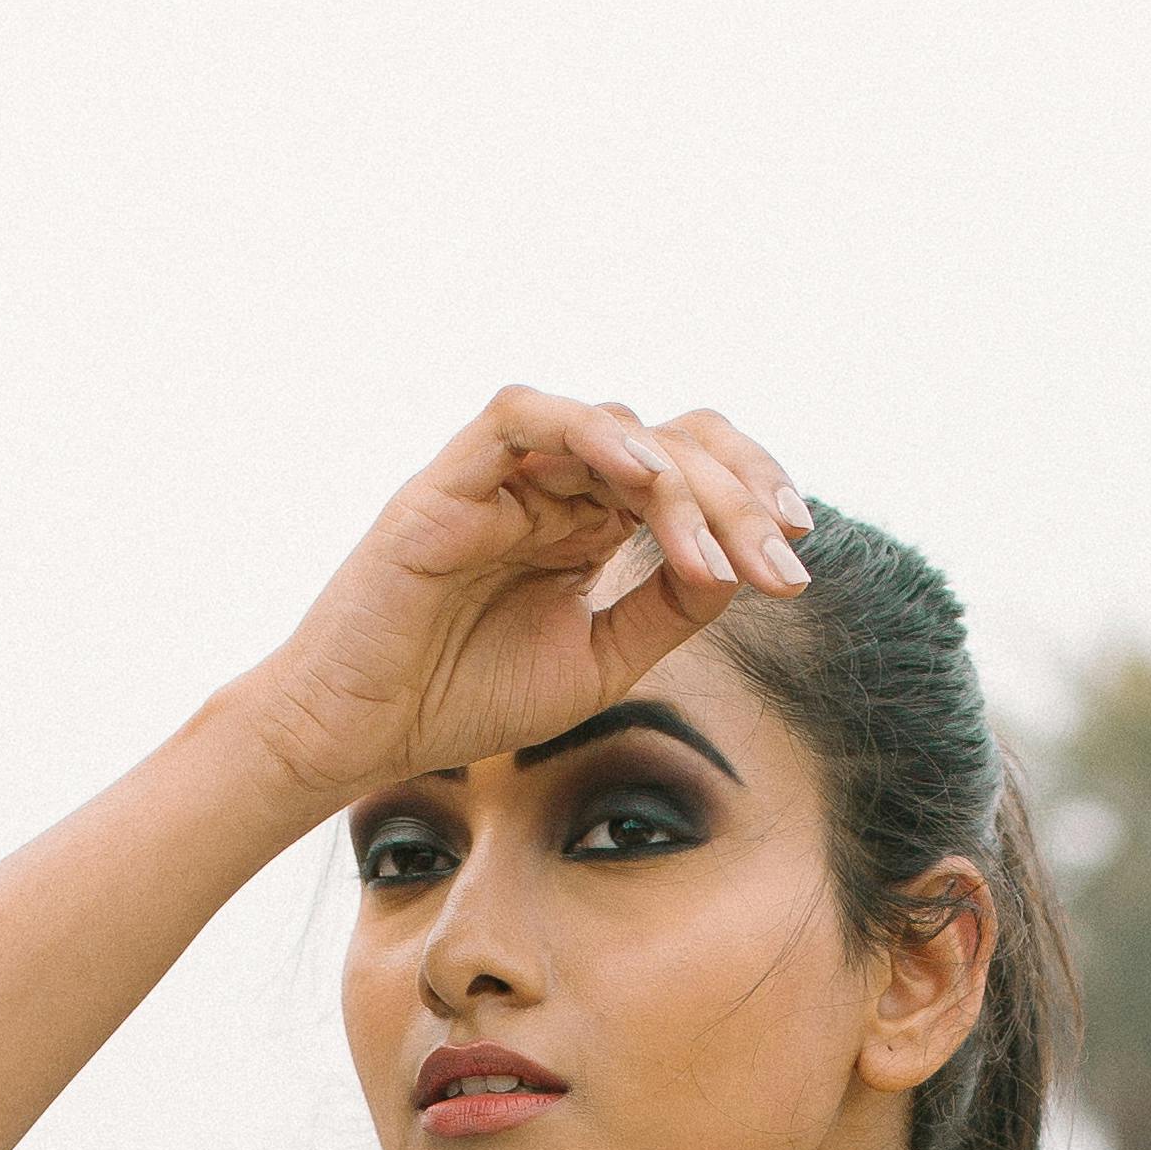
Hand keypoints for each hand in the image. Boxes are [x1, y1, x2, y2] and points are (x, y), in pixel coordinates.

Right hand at [229, 387, 814, 813]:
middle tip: (780, 565)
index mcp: (589, 521)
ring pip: (616, 427)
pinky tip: (641, 478)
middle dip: (739, 499)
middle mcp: (554, 482)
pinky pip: (525, 416)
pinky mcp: (450, 478)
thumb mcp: (597, 663)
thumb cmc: (460, 698)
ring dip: (681, 485)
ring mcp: (503, 474)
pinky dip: (589, 432)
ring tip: (716, 552)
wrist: (357, 733)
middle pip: (671, 442)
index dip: (750, 501)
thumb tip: (739, 563)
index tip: (793, 565)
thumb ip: (664, 610)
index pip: (690, 473)